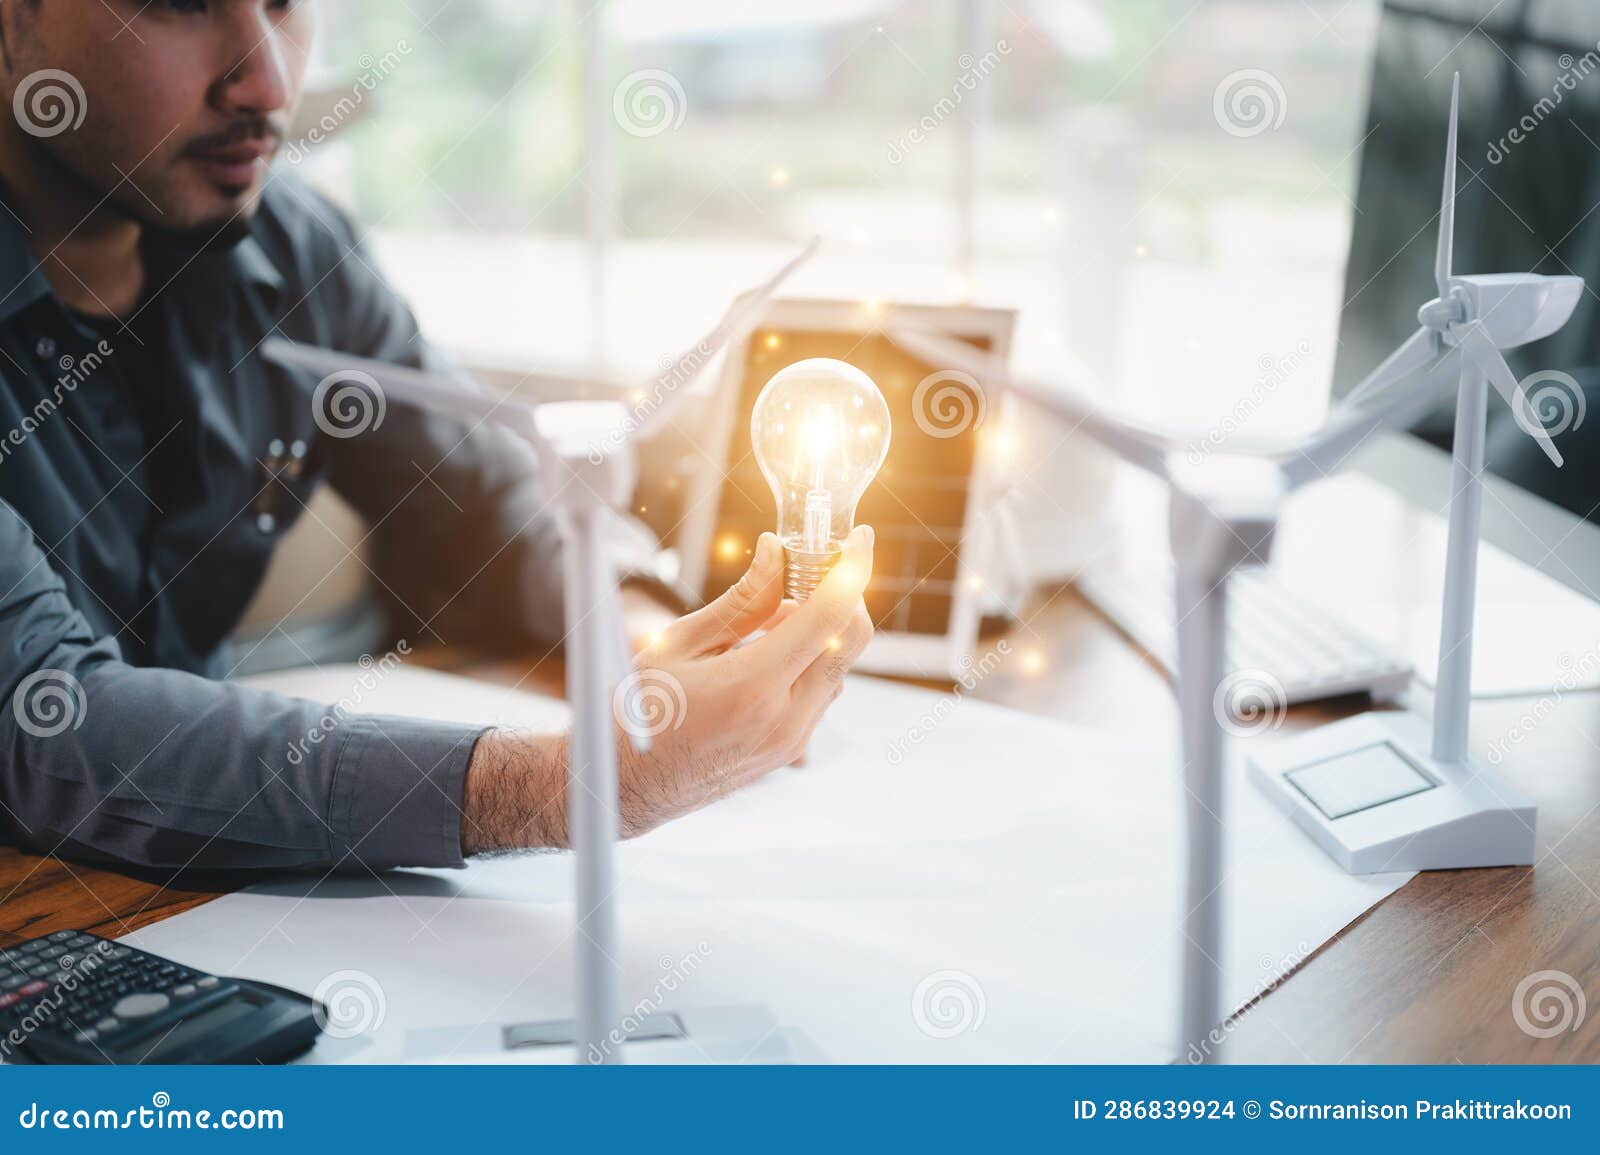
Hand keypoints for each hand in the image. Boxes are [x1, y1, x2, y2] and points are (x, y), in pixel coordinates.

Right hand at [460, 527, 874, 852]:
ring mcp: (791, 742)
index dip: (852, 568)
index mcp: (753, 688)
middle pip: (850, 642)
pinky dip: (807, 662)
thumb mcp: (679, 644)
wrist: (621, 788)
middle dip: (842, 595)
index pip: (829, 615)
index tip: (860, 539)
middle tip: (811, 570)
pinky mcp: (789, 752)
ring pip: (837, 668)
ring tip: (765, 622)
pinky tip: (764, 654)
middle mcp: (785, 720)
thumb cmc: (635, 713)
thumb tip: (777, 553)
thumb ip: (740, 600)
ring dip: (819, 632)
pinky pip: (819, 694)